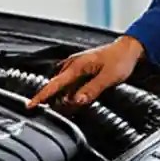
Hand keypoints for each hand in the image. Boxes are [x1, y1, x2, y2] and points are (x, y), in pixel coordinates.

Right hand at [24, 35, 145, 109]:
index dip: (41, 96)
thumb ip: (92, 90)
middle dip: (56, 101)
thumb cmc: (120, 60)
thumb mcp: (108, 77)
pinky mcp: (82, 70)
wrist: (129, 49)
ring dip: (65, 98)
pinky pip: (71, 84)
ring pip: (64, 87)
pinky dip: (72, 93)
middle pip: (57, 87)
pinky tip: (80, 98)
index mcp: (77, 66)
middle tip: (66, 111)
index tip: (30, 105)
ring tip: (75, 106)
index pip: (54, 84)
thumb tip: (76, 101)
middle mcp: (73, 65)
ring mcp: (77, 67)